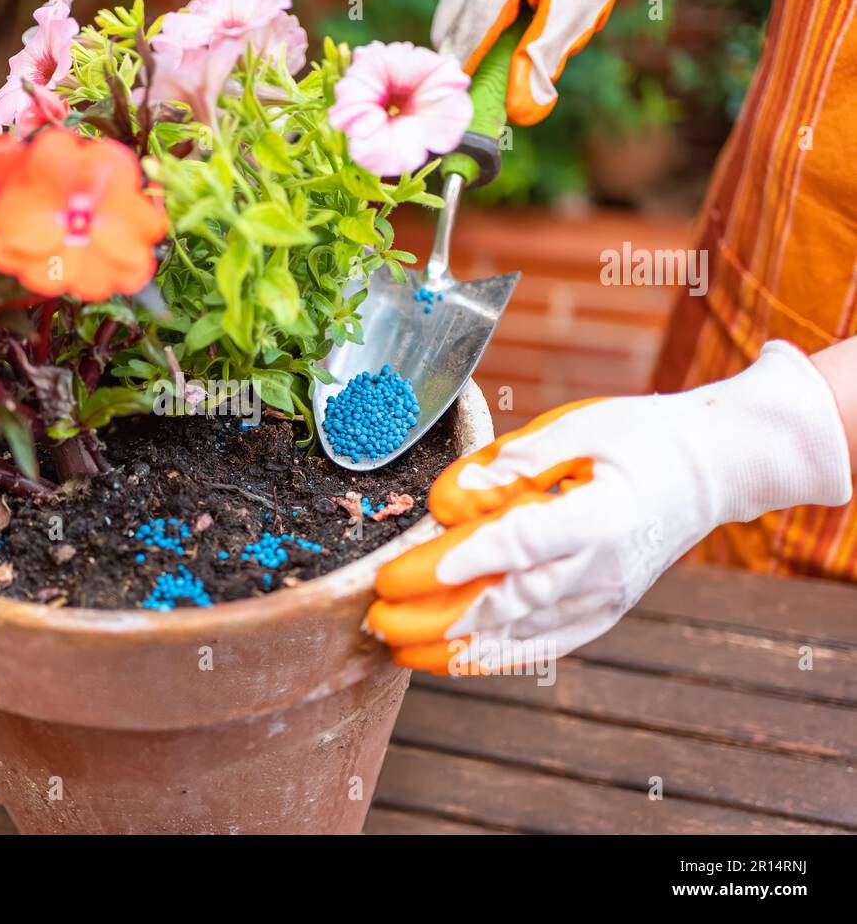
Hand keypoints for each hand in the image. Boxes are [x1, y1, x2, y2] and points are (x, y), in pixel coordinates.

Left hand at [369, 342, 852, 673]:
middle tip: (374, 617)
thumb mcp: (577, 427)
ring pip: (516, 637)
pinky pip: (539, 648)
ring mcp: (604, 600)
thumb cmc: (639, 438)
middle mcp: (601, 570)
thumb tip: (446, 502)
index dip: (451, 566)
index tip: (397, 577)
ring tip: (392, 647)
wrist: (714, 469)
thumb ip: (508, 464)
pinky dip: (489, 659)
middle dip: (432, 617)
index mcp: (598, 517)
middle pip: (505, 604)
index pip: (512, 547)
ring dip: (449, 648)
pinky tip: (444, 661)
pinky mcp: (602, 614)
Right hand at [432, 0, 634, 124]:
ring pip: (454, 0)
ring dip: (466, 29)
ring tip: (487, 52)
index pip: (465, 37)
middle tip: (475, 82)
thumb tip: (522, 110)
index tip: (461, 103)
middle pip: (448, 20)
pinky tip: (505, 17)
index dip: (464, 73)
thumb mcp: (578, 8)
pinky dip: (477, 7)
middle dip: (460, 52)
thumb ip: (545, 59)